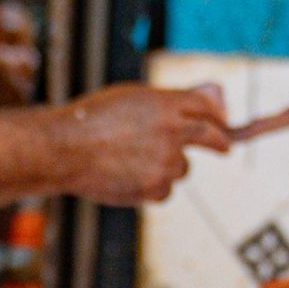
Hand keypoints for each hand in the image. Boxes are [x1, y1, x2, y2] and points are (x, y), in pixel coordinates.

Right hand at [53, 85, 288, 204]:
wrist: (64, 150)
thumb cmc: (92, 121)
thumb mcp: (132, 99)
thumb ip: (169, 102)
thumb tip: (212, 97)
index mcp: (166, 104)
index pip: (206, 107)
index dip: (216, 116)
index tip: (221, 123)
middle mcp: (173, 130)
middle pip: (212, 137)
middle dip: (221, 142)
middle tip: (223, 147)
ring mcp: (167, 161)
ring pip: (182, 169)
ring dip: (166, 167)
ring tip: (128, 161)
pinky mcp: (157, 187)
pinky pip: (165, 190)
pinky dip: (150, 188)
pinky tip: (123, 178)